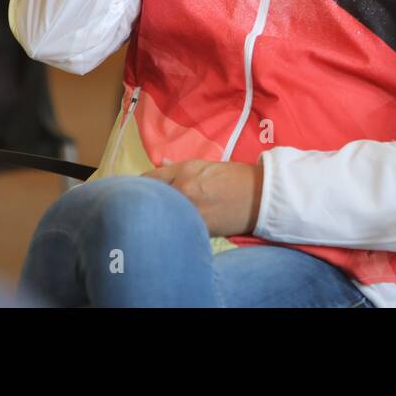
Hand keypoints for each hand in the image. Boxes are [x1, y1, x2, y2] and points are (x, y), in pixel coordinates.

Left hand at [143, 158, 263, 236]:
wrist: (261, 195)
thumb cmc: (235, 177)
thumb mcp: (207, 165)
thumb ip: (180, 167)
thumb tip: (161, 163)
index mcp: (185, 171)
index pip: (150, 178)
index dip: (140, 185)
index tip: (134, 191)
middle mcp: (184, 189)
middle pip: (151, 198)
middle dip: (145, 202)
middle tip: (140, 209)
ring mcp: (191, 211)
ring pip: (163, 216)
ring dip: (157, 218)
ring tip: (152, 223)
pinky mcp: (200, 229)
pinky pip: (178, 229)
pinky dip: (173, 230)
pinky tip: (171, 232)